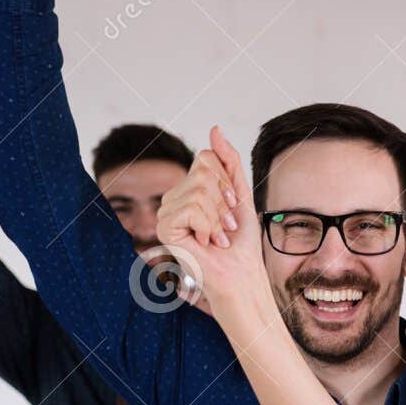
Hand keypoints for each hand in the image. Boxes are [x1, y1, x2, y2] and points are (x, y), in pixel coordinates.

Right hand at [155, 126, 265, 314]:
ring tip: (218, 237)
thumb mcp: (240, 195)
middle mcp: (174, 198)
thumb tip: (215, 129)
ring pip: (198, 190)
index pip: (206, 159)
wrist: (241, 275)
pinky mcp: (164, 228)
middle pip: (203, 172)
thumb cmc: (241, 242)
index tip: (232, 206)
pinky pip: (191, 208)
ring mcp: (167, 212)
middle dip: (224, 199)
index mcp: (190, 190)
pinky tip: (207, 243)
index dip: (227, 181)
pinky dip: (208, 226)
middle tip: (227, 225)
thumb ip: (228, 162)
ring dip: (218, 217)